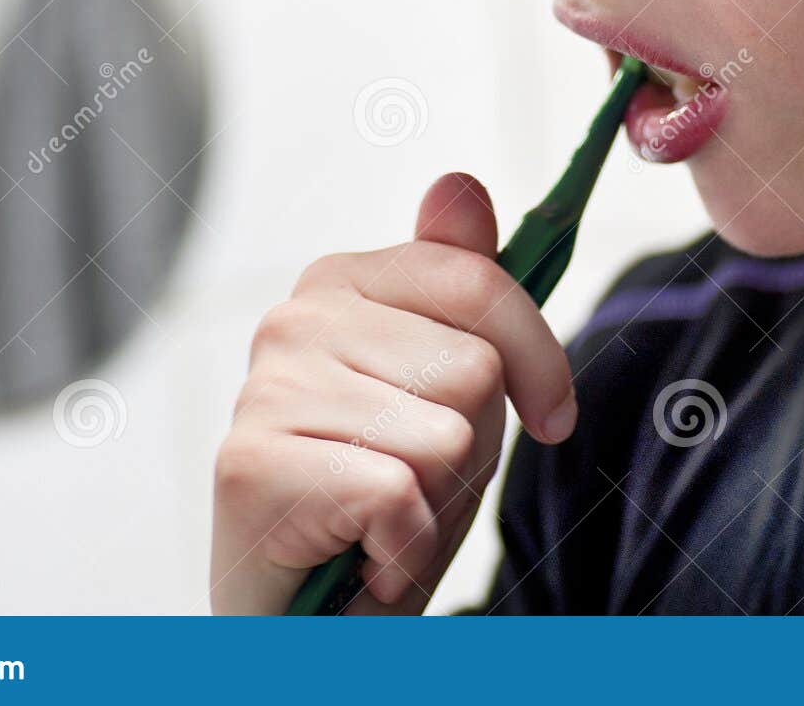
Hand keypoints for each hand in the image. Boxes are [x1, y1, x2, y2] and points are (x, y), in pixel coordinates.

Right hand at [209, 171, 577, 613]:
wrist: (305, 623)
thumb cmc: (381, 497)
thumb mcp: (450, 384)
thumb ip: (460, 282)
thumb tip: (459, 180)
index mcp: (342, 280)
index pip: (480, 282)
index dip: (540, 360)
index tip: (553, 417)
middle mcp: (293, 318)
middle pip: (472, 367)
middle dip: (473, 446)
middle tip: (414, 484)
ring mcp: (266, 386)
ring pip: (446, 434)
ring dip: (438, 504)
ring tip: (384, 520)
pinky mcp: (251, 464)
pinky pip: (399, 495)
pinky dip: (402, 549)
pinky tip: (359, 554)